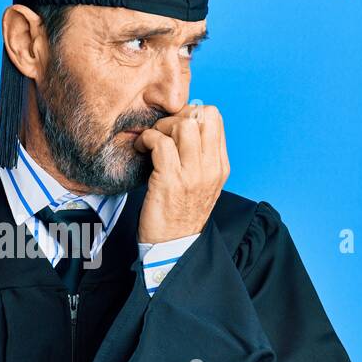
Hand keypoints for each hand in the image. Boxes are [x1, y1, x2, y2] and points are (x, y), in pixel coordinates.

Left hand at [133, 103, 229, 243]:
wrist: (174, 247)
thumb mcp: (201, 185)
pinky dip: (147, 139)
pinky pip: (160, 142)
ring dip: (161, 127)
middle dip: (177, 116)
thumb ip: (199, 158)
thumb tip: (185, 127)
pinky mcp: (170, 181)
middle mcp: (211, 168)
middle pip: (202, 115)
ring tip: (151, 141)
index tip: (174, 128)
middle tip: (161, 132)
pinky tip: (141, 149)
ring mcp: (193, 175)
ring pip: (183, 125)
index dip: (191, 114)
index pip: (214, 119)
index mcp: (220, 166)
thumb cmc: (180, 215)